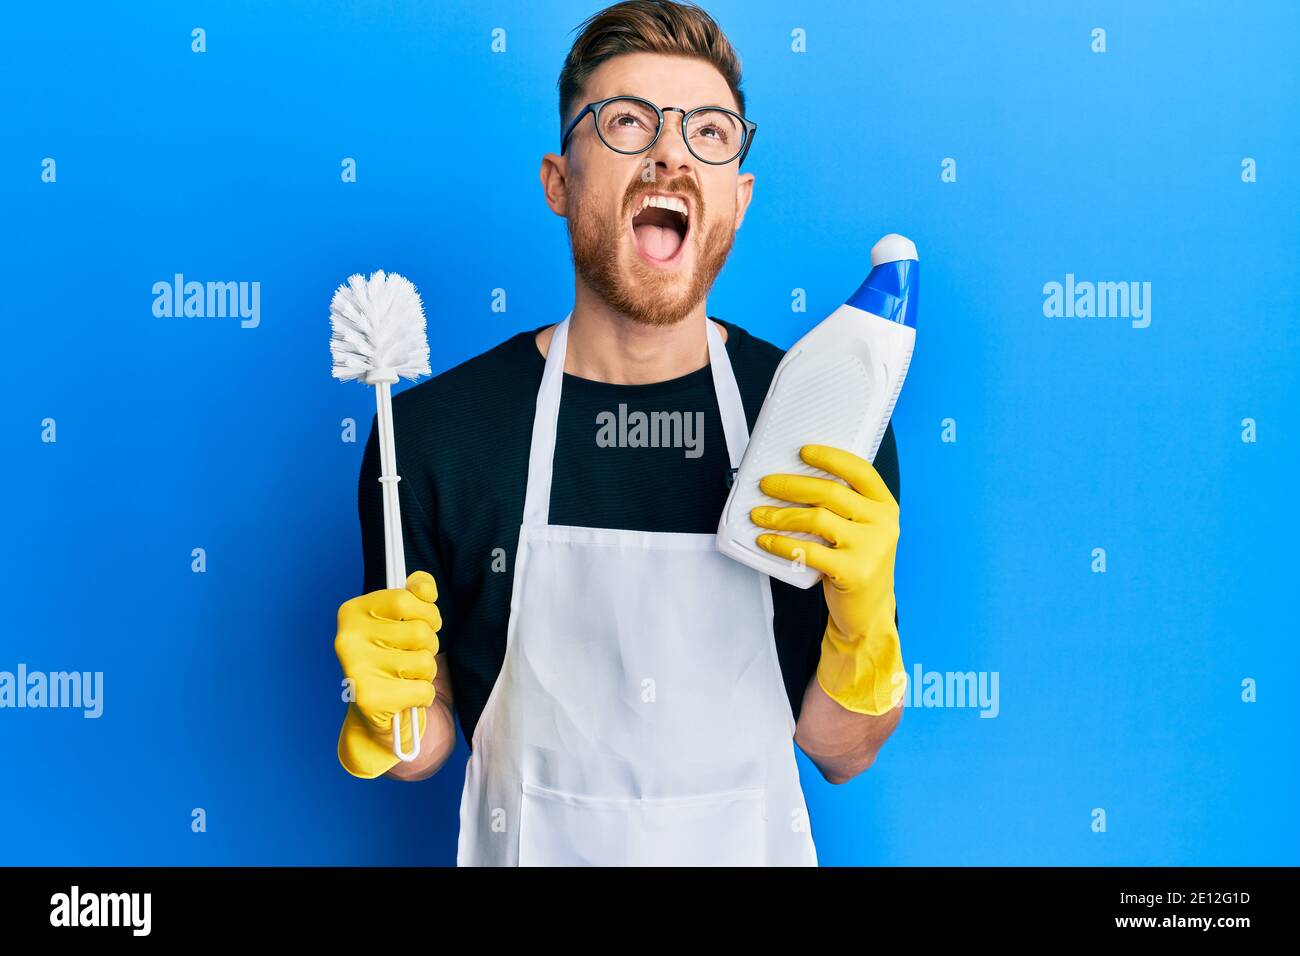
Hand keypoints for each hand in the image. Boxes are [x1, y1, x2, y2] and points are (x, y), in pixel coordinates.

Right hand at [334, 570, 441, 777]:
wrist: (378, 723)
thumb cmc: (395, 662)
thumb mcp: (405, 621)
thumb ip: (416, 594)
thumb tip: (425, 587)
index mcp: (352, 613)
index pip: (404, 599)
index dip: (427, 611)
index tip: (427, 621)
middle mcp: (347, 639)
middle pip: (419, 631)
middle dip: (429, 645)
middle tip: (413, 656)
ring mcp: (356, 670)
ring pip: (424, 660)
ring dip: (426, 672)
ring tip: (407, 678)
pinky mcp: (369, 700)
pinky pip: (423, 689)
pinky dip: (424, 696)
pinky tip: (407, 698)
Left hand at [751, 444, 905, 715]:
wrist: (869, 615)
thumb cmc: (856, 566)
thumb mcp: (859, 532)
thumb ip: (842, 508)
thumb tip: (793, 482)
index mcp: (885, 506)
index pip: (860, 471)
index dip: (830, 457)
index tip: (802, 451)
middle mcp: (883, 523)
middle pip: (830, 492)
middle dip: (791, 485)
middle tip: (765, 484)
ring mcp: (872, 548)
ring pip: (816, 518)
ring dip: (780, 514)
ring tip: (758, 514)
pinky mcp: (855, 572)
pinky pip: (809, 550)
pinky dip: (782, 543)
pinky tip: (766, 540)